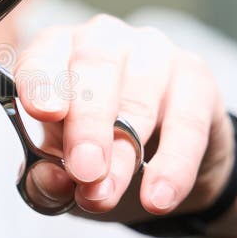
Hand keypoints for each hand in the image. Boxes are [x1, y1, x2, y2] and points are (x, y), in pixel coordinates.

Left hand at [14, 14, 236, 235]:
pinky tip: (159, 197)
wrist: (163, 166)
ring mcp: (153, 52)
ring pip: (139, 100)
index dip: (41, 81)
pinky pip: (187, 123)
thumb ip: (46, 179)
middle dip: (87, 125)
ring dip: (123, 154)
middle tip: (84, 171)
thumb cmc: (96, 152)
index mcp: (56, 51)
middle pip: (93, 71)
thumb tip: (53, 180)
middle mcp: (102, 40)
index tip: (43, 112)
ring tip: (105, 196)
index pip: (42, 56)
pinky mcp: (196, 78)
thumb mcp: (61, 171)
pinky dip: (174, 165)